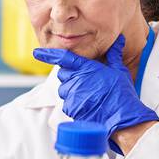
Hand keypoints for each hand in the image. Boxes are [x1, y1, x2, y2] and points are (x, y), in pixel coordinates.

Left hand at [32, 34, 157, 152]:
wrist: (121, 118)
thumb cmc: (121, 93)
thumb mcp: (119, 71)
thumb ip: (113, 55)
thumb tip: (118, 40)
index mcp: (86, 68)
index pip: (63, 58)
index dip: (49, 54)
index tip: (37, 52)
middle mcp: (76, 80)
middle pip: (62, 74)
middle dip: (70, 76)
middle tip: (85, 81)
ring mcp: (72, 95)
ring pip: (63, 89)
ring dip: (71, 90)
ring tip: (88, 94)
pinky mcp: (70, 108)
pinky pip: (66, 103)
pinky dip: (74, 103)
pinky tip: (87, 105)